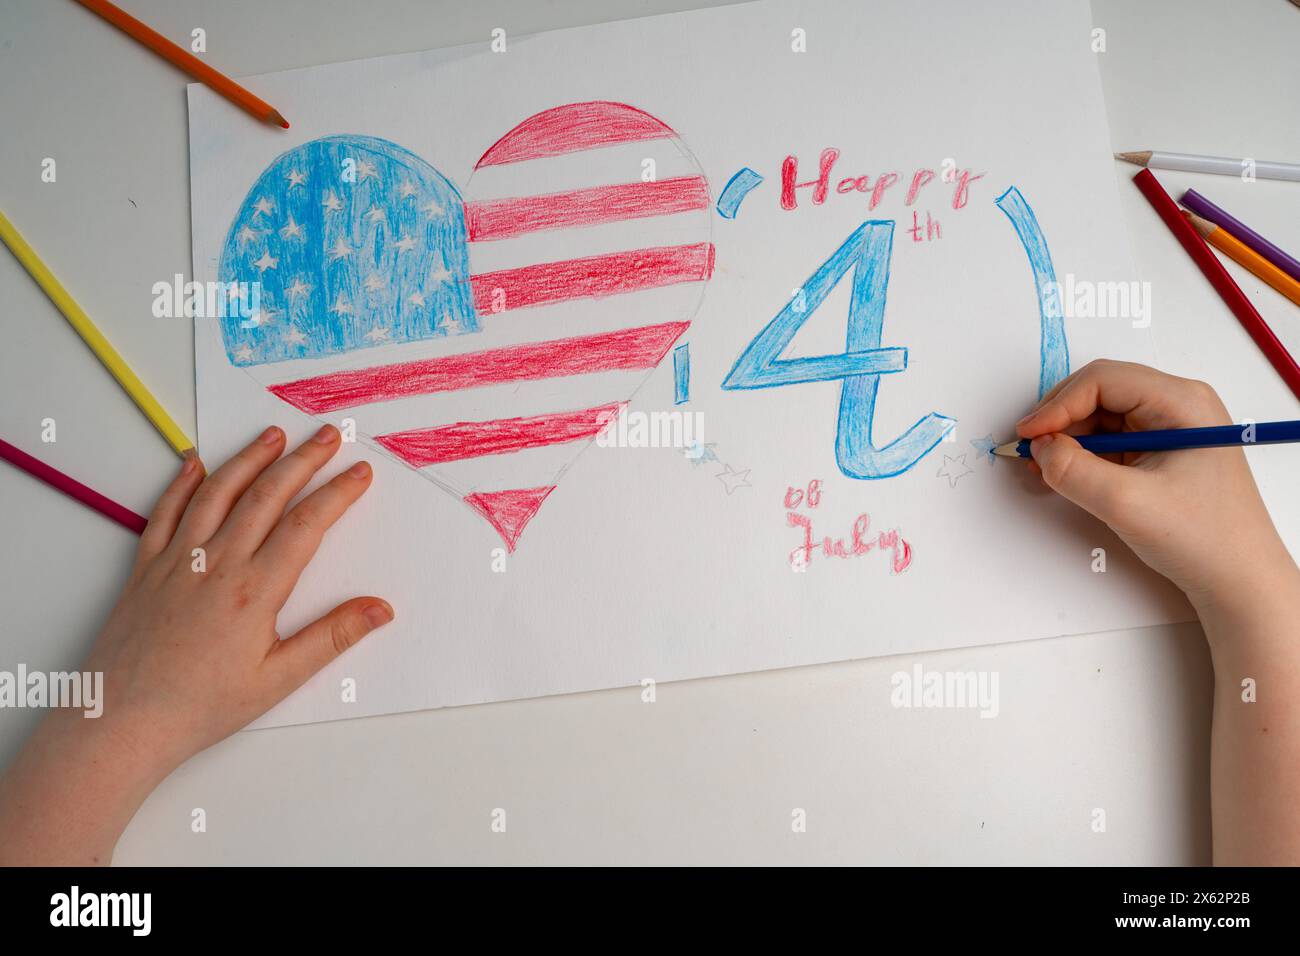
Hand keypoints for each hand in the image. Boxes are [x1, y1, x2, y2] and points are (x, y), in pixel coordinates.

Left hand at [0, 424, 391, 863]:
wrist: (120, 720)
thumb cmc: (199, 706)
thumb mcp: (277, 680)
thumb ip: (331, 638)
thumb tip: (379, 609)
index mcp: (254, 591)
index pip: (306, 526)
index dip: (336, 494)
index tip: (359, 472)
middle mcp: (216, 564)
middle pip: (267, 496)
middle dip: (302, 461)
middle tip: (326, 436)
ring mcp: (177, 561)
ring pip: (218, 494)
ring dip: (249, 459)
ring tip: (273, 434)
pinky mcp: (145, 569)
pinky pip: (165, 513)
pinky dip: (181, 484)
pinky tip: (195, 463)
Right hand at [1016, 359, 1288, 610]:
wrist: (1238, 581)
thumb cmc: (1205, 540)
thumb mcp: (1127, 503)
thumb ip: (1073, 470)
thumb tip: (1040, 448)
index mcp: (1182, 403)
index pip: (1104, 381)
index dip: (1058, 404)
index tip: (1029, 435)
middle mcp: (1177, 406)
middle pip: (1100, 393)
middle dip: (1060, 420)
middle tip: (1030, 450)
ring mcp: (1169, 429)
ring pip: (1100, 418)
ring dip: (1067, 439)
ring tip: (1044, 468)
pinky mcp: (1159, 452)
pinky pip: (1110, 441)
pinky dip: (1082, 455)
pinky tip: (1064, 474)